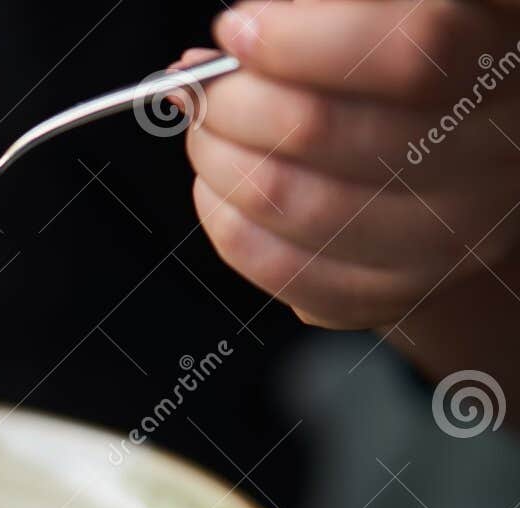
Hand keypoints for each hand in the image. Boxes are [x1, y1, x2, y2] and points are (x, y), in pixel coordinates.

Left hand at [181, 0, 519, 330]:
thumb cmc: (411, 87)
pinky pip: (275, 262)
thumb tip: (223, 51)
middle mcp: (495, 153)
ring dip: (216, 158)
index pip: (408, 51)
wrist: (459, 179)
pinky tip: (221, 186)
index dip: (298, 41)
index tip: (240, 30)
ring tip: (207, 132)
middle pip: (321, 129)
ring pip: (285, 198)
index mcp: (498, 63)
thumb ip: (324, 21)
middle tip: (206, 89)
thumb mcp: (394, 25)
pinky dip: (222, 217)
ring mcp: (448, 235)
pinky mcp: (394, 292)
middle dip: (230, 103)